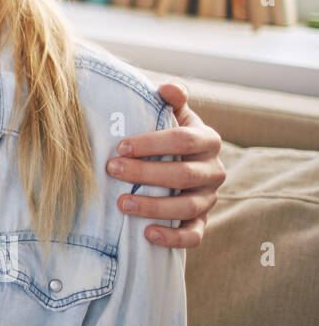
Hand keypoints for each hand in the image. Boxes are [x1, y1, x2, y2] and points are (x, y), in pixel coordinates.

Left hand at [107, 79, 225, 248]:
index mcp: (207, 139)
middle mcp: (213, 170)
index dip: (152, 143)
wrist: (179, 160)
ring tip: (122, 203)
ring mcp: (209, 198)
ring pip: (187, 207)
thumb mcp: (171, 112)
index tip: (120, 146)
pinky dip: (172, 238)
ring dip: (154, 207)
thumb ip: (171, 98)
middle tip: (112, 170)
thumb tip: (166, 87)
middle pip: (183, 174)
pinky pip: (194, 235)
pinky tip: (147, 234)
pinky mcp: (201, 221)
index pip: (184, 139)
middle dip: (145, 173)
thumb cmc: (167, 133)